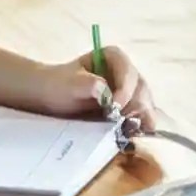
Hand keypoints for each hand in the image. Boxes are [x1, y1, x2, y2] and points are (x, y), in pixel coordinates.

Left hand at [37, 46, 157, 131]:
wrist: (50, 98)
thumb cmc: (58, 85)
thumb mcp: (68, 83)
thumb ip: (87, 84)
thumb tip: (104, 89)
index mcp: (115, 57)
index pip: (129, 73)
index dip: (126, 90)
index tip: (115, 106)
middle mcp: (127, 73)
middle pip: (141, 91)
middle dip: (135, 108)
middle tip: (123, 124)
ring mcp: (131, 93)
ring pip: (145, 107)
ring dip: (139, 121)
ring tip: (126, 133)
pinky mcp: (130, 111)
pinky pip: (141, 120)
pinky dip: (138, 129)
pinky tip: (130, 137)